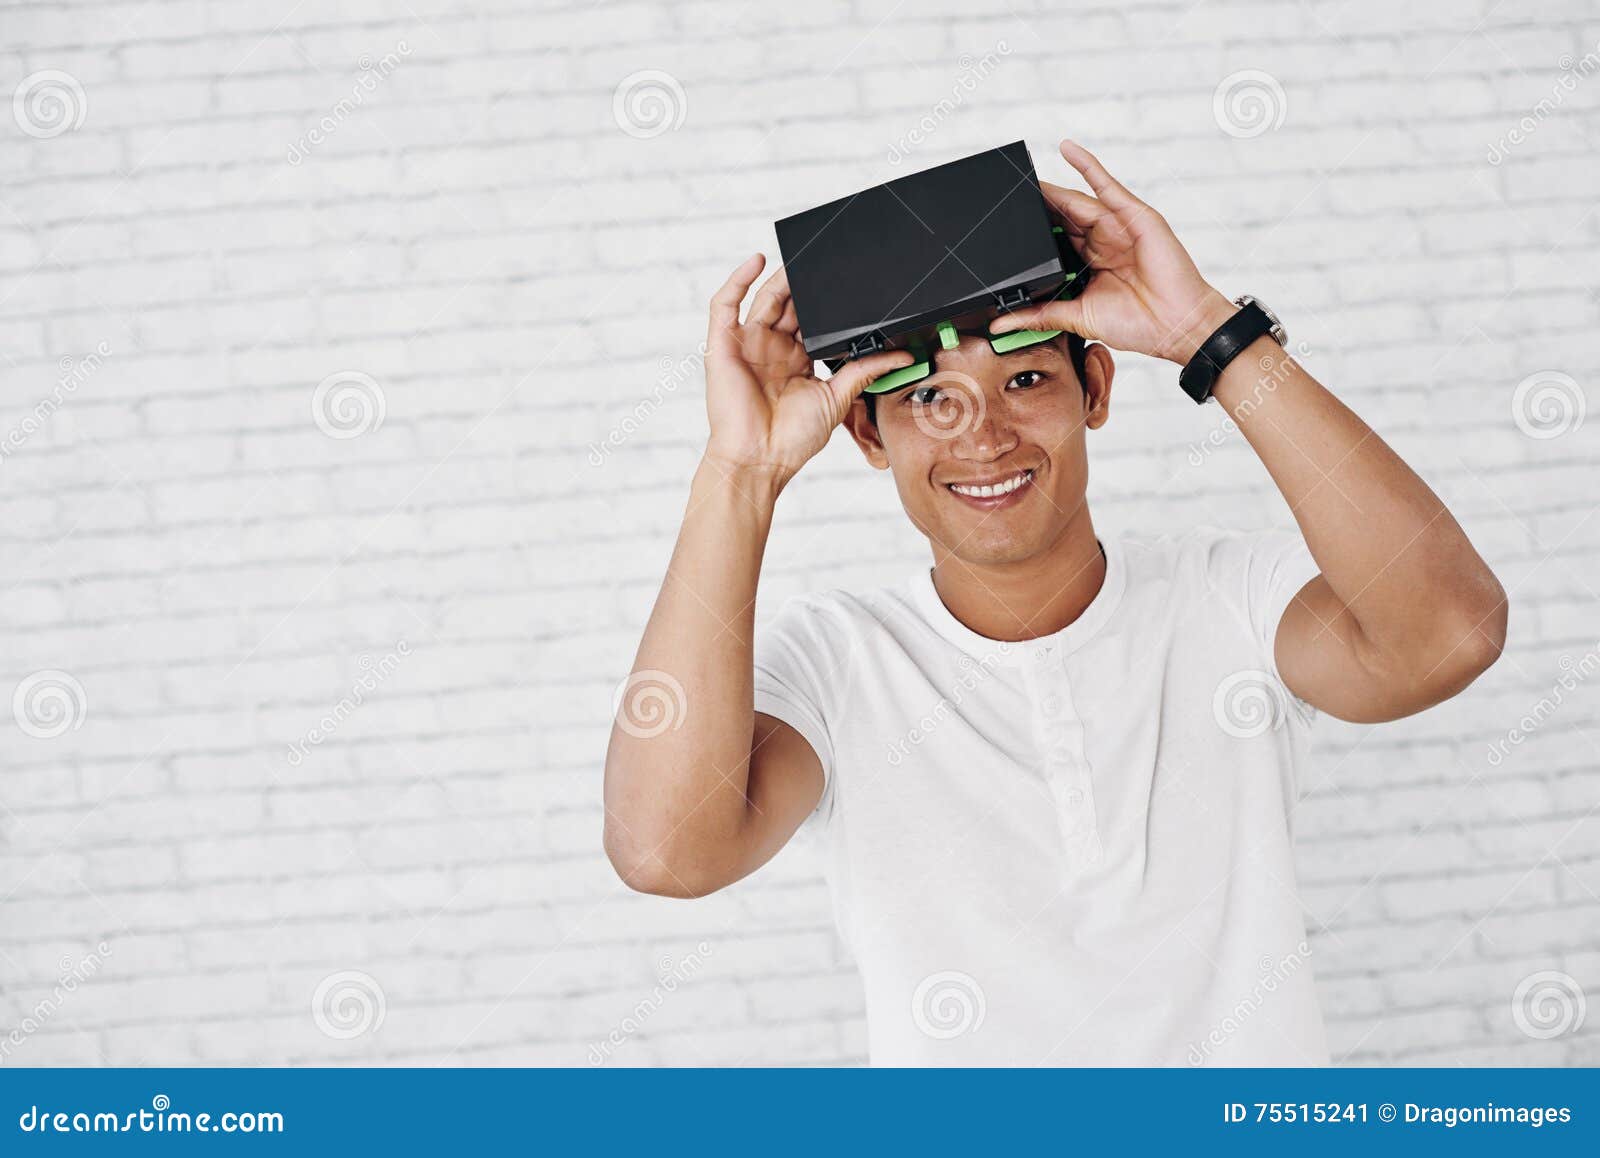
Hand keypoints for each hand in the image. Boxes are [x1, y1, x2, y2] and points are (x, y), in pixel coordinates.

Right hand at [702, 254, 913, 481]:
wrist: (759, 460)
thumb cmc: (790, 440)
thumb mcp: (837, 398)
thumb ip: (865, 370)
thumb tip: (902, 356)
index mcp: (795, 360)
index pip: (811, 320)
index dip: (825, 302)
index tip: (846, 283)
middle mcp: (770, 349)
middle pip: (788, 304)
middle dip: (805, 285)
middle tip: (825, 263)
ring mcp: (746, 345)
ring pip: (762, 298)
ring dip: (780, 277)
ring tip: (800, 258)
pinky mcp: (722, 345)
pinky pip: (724, 304)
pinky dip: (738, 280)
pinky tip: (758, 261)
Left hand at [989, 139, 1236, 364]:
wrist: (1174, 326)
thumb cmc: (1136, 323)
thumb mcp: (1076, 317)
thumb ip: (1038, 315)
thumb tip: (1000, 324)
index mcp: (1090, 262)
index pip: (1055, 239)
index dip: (1033, 231)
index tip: (1005, 224)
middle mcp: (1103, 240)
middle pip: (1063, 216)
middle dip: (1038, 207)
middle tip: (1009, 193)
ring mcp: (1118, 225)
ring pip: (1078, 201)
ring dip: (1052, 190)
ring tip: (1025, 178)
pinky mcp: (1135, 215)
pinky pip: (1107, 185)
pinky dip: (1088, 165)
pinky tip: (1067, 149)